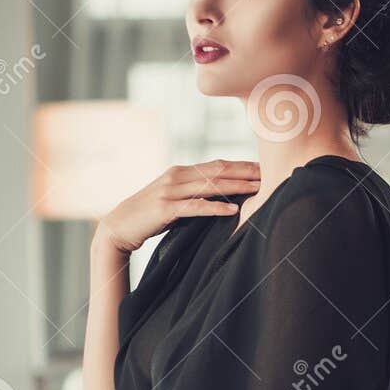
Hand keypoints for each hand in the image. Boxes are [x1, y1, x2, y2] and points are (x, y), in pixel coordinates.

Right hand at [96, 159, 262, 254]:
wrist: (118, 226)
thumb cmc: (149, 217)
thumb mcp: (173, 200)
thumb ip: (193, 194)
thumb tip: (219, 197)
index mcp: (180, 172)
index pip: (217, 164)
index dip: (241, 165)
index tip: (264, 167)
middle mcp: (177, 176)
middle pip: (218, 170)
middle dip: (245, 172)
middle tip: (270, 173)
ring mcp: (170, 191)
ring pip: (210, 185)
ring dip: (237, 187)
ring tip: (259, 188)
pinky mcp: (165, 208)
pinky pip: (196, 207)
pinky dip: (215, 208)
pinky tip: (233, 210)